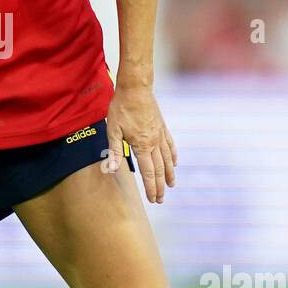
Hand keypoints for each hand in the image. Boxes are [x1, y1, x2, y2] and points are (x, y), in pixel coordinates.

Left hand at [106, 84, 176, 203]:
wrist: (136, 88)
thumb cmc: (121, 108)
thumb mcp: (113, 129)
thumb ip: (115, 151)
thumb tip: (111, 169)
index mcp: (142, 145)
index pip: (149, 173)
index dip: (151, 188)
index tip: (153, 199)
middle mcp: (154, 142)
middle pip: (160, 169)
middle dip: (160, 186)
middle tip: (161, 199)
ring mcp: (160, 135)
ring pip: (168, 159)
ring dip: (169, 174)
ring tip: (172, 185)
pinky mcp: (162, 127)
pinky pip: (170, 145)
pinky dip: (173, 156)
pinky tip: (175, 163)